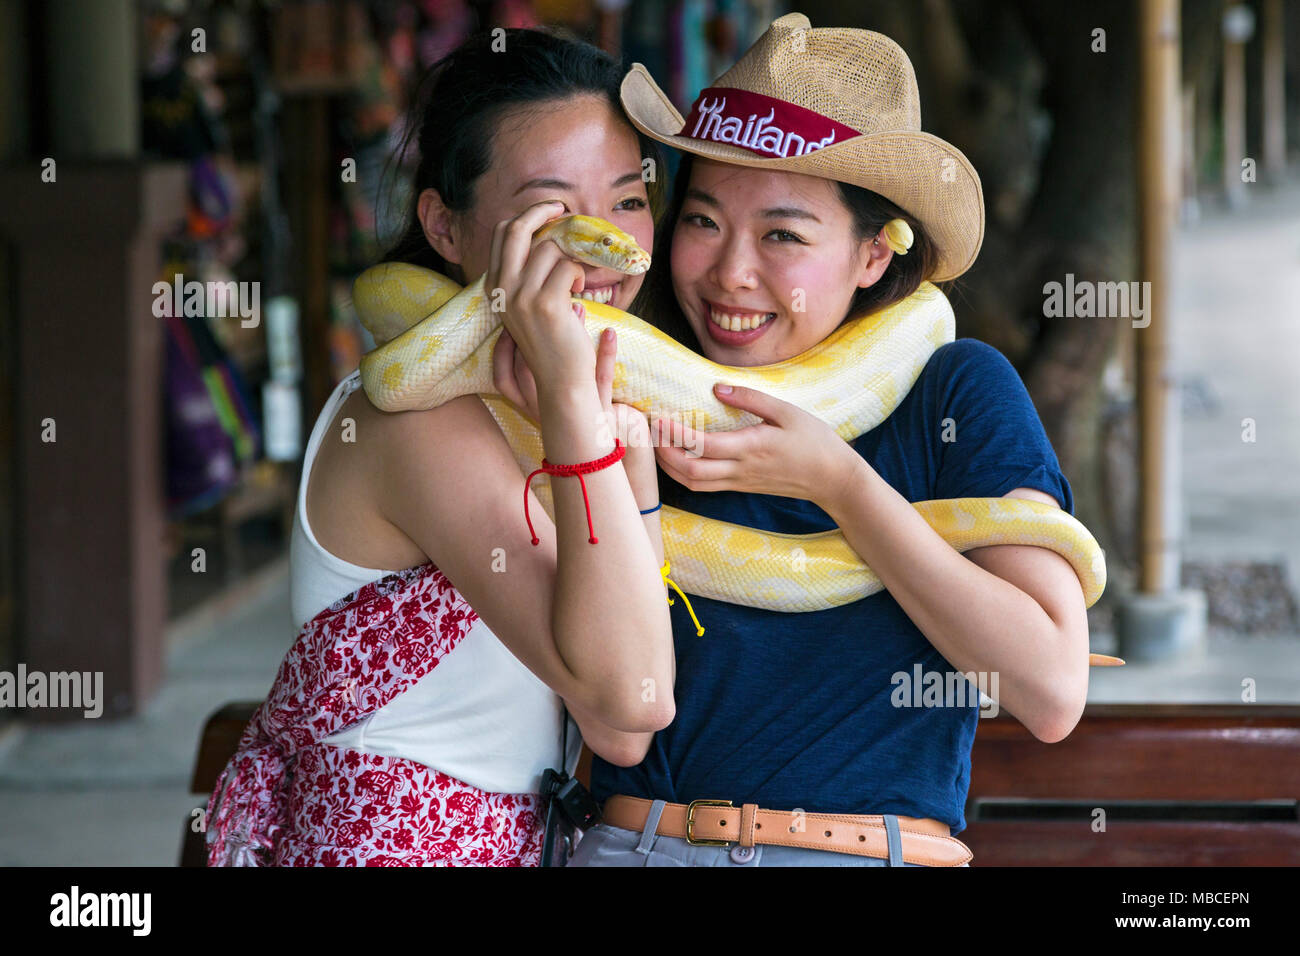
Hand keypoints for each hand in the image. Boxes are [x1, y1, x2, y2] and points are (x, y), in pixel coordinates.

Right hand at [484, 201, 594, 397]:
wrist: (561, 381)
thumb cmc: (552, 342)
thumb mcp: (529, 306)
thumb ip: (529, 274)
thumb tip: (549, 234)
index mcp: (495, 288)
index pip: (502, 234)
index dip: (528, 217)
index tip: (551, 213)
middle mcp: (503, 290)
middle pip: (516, 229)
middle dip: (542, 212)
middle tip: (564, 210)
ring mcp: (522, 297)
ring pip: (550, 249)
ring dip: (571, 258)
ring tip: (577, 281)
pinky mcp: (546, 304)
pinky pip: (568, 267)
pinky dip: (580, 275)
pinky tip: (580, 293)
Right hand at [495, 322, 657, 504]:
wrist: (594, 460)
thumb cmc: (567, 422)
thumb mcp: (542, 401)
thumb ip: (534, 367)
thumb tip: (530, 329)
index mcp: (529, 406)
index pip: (504, 377)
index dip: (504, 348)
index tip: (513, 321)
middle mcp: (546, 408)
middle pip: (531, 369)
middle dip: (537, 331)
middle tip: (549, 303)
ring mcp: (573, 409)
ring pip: (566, 372)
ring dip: (572, 336)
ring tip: (579, 308)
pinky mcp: (600, 412)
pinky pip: (602, 382)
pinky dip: (607, 356)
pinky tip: (610, 333)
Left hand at [651, 382, 861, 507]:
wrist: (832, 478)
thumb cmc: (813, 440)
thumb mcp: (787, 412)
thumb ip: (751, 398)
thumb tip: (717, 388)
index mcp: (751, 448)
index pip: (703, 445)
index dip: (675, 434)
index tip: (658, 417)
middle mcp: (740, 470)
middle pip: (690, 471)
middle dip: (663, 454)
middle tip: (649, 431)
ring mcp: (739, 482)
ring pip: (693, 483)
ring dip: (669, 467)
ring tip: (656, 444)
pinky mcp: (740, 487)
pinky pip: (704, 487)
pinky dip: (684, 474)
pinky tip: (676, 458)